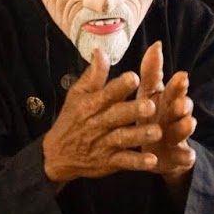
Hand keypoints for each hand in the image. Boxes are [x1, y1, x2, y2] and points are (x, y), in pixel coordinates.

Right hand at [41, 49, 160, 185]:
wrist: (56, 155)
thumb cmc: (72, 120)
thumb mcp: (77, 95)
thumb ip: (93, 75)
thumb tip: (101, 51)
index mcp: (91, 104)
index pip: (106, 93)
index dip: (120, 86)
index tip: (134, 77)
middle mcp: (97, 124)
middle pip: (116, 116)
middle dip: (133, 111)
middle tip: (151, 105)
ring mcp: (102, 144)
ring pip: (122, 139)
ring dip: (139, 136)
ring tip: (157, 131)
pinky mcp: (108, 162)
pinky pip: (124, 162)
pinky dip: (137, 163)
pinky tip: (152, 161)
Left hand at [136, 41, 196, 186]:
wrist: (157, 151)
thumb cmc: (151, 116)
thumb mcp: (149, 94)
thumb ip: (152, 72)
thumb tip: (156, 44)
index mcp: (166, 100)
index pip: (173, 90)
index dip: (177, 85)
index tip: (181, 76)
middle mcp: (174, 117)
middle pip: (181, 109)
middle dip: (183, 104)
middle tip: (183, 102)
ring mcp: (177, 137)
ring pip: (182, 131)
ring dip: (186, 127)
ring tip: (189, 123)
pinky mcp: (177, 157)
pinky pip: (183, 157)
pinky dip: (186, 157)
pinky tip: (188, 156)